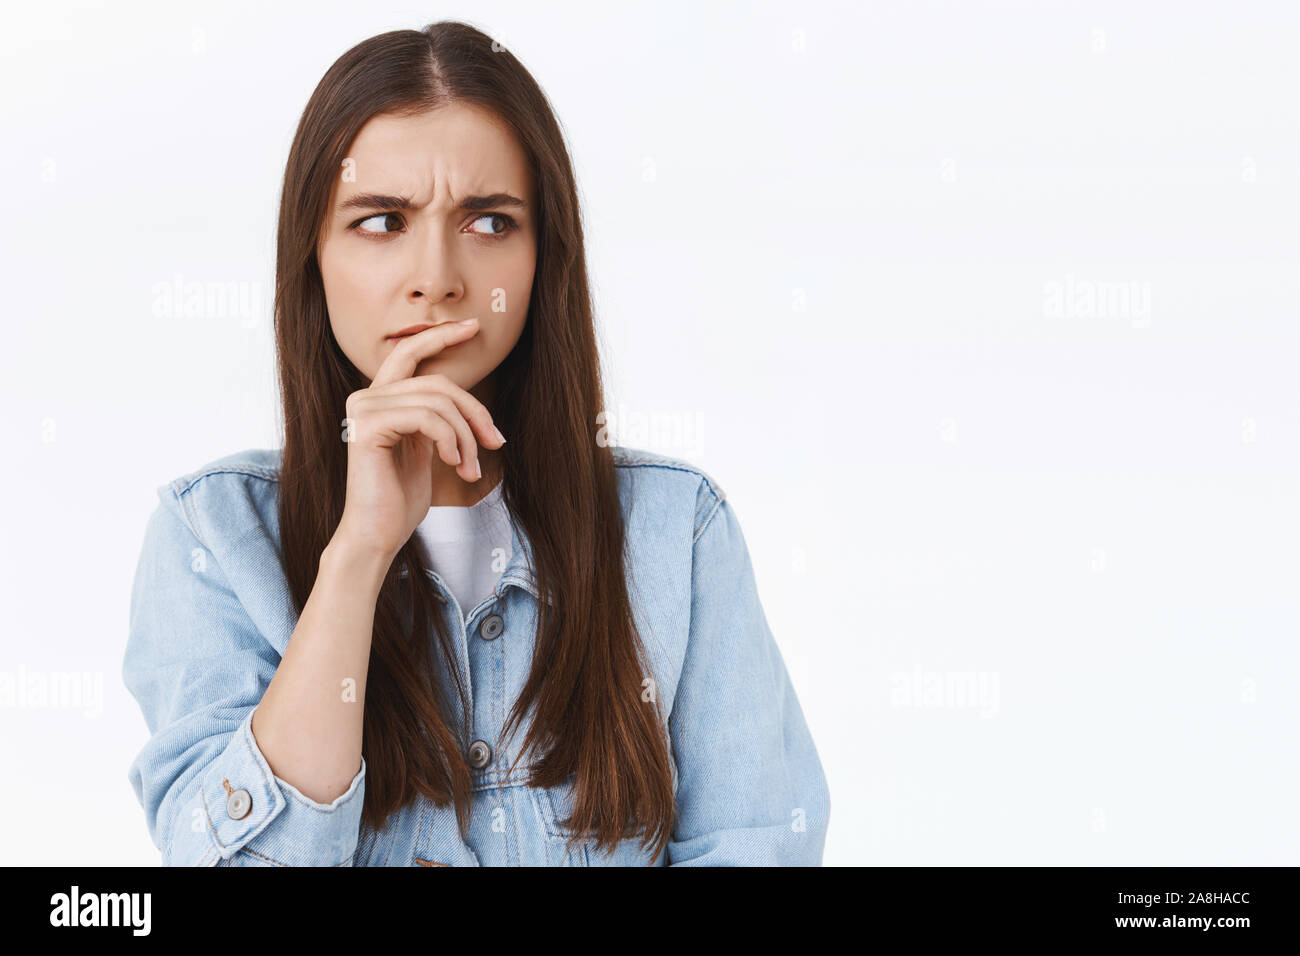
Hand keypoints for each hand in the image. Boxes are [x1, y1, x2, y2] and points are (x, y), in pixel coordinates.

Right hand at [332, 318, 505, 561]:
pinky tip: (454, 465)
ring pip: (438, 402)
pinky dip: (450, 441)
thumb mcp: (428, 449)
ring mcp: (363, 409)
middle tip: (495, 442)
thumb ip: (438, 419)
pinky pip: (427, 418)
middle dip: (475, 411)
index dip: (442, 335)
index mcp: (380, 398)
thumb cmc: (402, 497)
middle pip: (437, 382)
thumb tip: (474, 405)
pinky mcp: (368, 427)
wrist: (377, 534)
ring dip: (466, 438)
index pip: (411, 352)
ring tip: (470, 470)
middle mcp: (366, 396)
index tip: (475, 327)